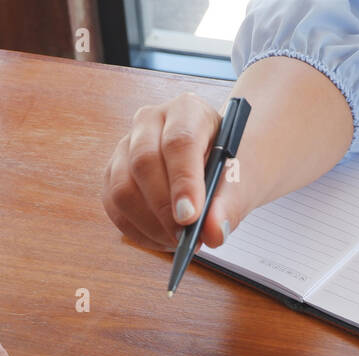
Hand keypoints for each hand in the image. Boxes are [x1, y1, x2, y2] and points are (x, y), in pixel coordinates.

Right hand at [102, 92, 258, 251]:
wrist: (221, 164)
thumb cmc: (232, 166)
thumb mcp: (244, 179)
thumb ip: (232, 203)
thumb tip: (213, 232)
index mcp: (187, 110)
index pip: (179, 142)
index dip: (183, 182)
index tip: (191, 218)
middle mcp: (150, 122)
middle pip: (143, 162)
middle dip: (163, 208)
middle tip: (184, 239)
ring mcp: (126, 147)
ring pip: (122, 189)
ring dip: (150, 225)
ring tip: (178, 242)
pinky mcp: (114, 175)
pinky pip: (115, 209)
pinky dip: (139, 232)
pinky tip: (163, 240)